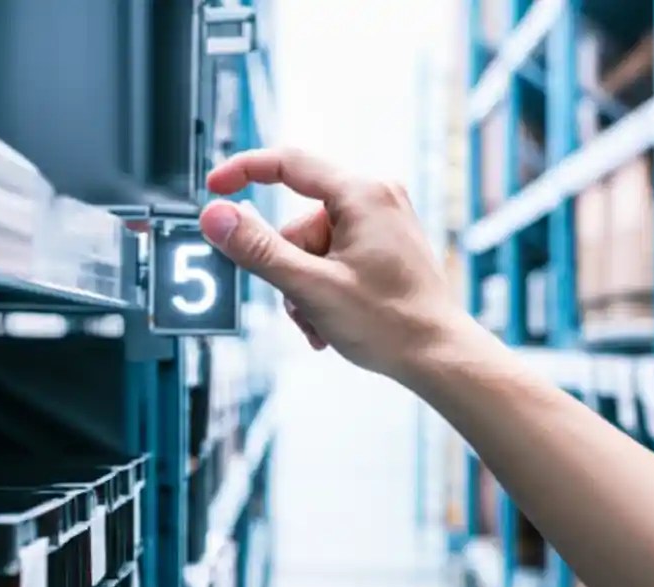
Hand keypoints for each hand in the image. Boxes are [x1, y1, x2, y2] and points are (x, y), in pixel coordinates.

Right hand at [199, 147, 476, 380]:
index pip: (288, 164)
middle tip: (305, 305)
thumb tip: (216, 216)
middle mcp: (376, 199)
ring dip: (305, 289)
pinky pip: (334, 259)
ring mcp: (383, 223)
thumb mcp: (310, 287)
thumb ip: (258, 249)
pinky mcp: (385, 246)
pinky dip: (324, 289)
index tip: (214, 190)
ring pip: (312, 249)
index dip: (243, 172)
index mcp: (362, 194)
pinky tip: (335, 320)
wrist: (440, 357)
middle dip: (289, 270)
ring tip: (325, 322)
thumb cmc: (391, 324)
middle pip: (298, 224)